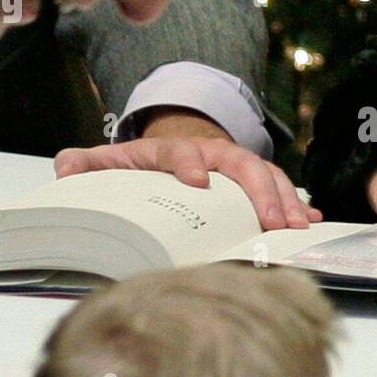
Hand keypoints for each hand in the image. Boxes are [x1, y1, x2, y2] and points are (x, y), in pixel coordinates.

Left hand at [54, 138, 320, 230]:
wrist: (177, 150)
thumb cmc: (147, 165)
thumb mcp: (115, 161)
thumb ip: (88, 164)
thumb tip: (66, 167)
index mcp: (174, 151)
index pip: (180, 152)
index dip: (188, 163)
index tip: (196, 182)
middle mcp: (214, 155)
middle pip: (241, 166)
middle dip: (258, 192)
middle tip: (271, 220)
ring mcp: (238, 167)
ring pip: (267, 176)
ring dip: (284, 200)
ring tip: (295, 226)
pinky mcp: (255, 182)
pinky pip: (280, 189)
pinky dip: (297, 204)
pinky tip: (310, 222)